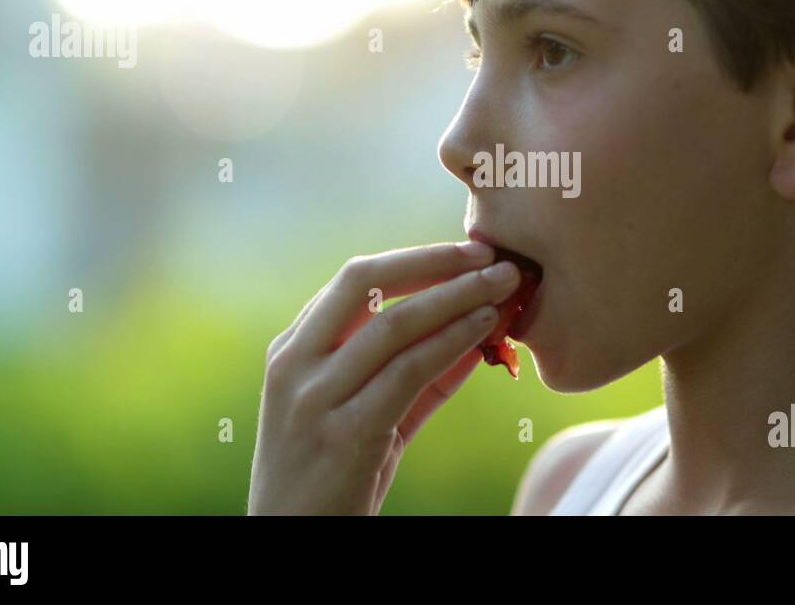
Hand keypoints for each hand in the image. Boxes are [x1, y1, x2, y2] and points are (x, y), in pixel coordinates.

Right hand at [247, 241, 520, 514]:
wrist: (292, 543)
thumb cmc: (332, 480)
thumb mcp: (367, 417)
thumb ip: (418, 376)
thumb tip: (477, 335)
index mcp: (293, 350)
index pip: (356, 280)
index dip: (417, 258)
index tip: (467, 251)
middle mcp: (295, 364)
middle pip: (366, 282)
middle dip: (434, 261)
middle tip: (490, 254)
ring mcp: (313, 398)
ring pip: (393, 323)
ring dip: (455, 296)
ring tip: (502, 286)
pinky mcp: (343, 434)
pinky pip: (407, 371)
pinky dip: (451, 341)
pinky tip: (484, 329)